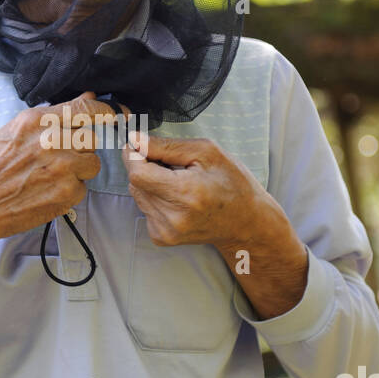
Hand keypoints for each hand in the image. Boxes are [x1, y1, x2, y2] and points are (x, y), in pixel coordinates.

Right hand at [0, 91, 117, 269]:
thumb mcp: (15, 131)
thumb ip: (53, 115)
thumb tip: (88, 97)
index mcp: (37, 120)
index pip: (86, 108)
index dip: (107, 111)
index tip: (117, 114)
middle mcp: (52, 140)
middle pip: (91, 138)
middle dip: (81, 148)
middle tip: (60, 159)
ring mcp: (61, 168)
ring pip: (92, 164)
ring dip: (79, 171)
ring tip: (51, 177)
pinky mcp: (66, 193)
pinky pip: (83, 188)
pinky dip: (69, 192)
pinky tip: (46, 192)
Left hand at [122, 131, 308, 317]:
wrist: (245, 221)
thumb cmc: (231, 182)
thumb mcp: (206, 151)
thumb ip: (165, 146)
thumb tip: (133, 140)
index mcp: (186, 193)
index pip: (137, 173)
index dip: (134, 156)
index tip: (141, 145)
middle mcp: (173, 217)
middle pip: (135, 183)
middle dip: (145, 166)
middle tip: (170, 164)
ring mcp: (166, 231)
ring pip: (137, 194)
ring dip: (151, 183)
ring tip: (178, 183)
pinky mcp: (161, 237)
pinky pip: (144, 208)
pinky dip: (154, 198)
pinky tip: (177, 198)